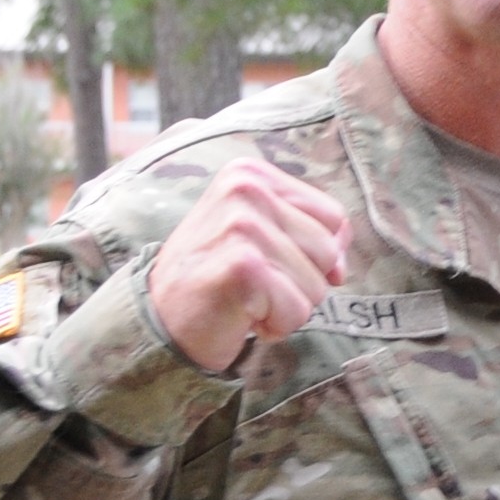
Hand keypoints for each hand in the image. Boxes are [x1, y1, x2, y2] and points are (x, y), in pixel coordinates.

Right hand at [147, 158, 352, 370]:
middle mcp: (246, 190)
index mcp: (251, 173)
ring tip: (244, 298)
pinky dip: (276, 326)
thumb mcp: (260, 234)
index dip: (314, 253)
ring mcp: (243, 226)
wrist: (158, 322)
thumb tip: (342, 254)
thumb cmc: (214, 276)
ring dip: (286, 306)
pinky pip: (297, 310)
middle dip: (299, 281)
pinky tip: (240, 316)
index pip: (333, 218)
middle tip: (251, 284)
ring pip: (316, 285)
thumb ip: (309, 229)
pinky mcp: (243, 266)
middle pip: (329, 251)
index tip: (268, 261)